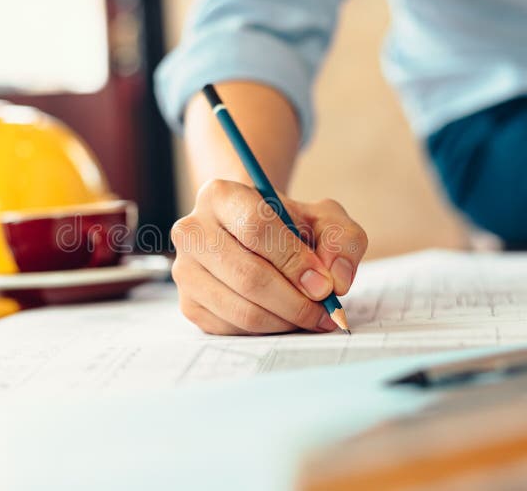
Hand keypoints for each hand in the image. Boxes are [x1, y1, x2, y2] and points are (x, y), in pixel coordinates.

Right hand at [170, 179, 367, 334]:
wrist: (251, 236)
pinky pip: (233, 329)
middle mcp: (191, 231)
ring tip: (310, 316)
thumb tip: (337, 279)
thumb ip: (342, 239)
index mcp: (220, 195)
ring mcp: (185, 271)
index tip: (325, 285)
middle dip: (296, 302)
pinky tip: (284, 318)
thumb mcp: (322, 218)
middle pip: (248, 276)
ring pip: (242, 310)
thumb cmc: (287, 226)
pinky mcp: (188, 304)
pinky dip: (267, 331)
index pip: (256, 228)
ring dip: (286, 321)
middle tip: (325, 312)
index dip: (295, 261)